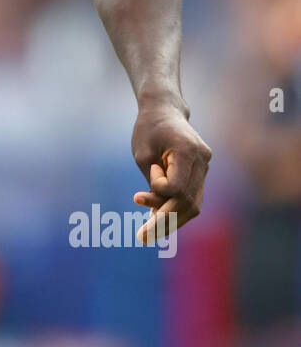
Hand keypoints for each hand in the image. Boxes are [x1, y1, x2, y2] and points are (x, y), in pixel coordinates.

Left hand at [131, 99, 210, 244]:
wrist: (164, 110)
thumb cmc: (148, 129)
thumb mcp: (142, 154)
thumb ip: (152, 183)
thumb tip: (158, 215)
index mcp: (188, 150)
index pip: (176, 188)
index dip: (158, 190)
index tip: (148, 174)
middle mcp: (202, 160)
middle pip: (188, 202)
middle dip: (164, 222)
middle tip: (141, 237)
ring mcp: (205, 167)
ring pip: (194, 205)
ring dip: (172, 221)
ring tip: (149, 234)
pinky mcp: (201, 172)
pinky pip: (192, 197)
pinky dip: (176, 211)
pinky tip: (157, 220)